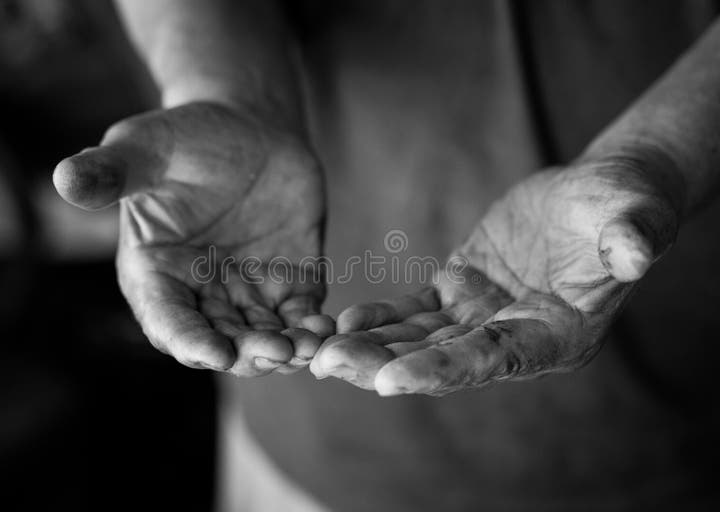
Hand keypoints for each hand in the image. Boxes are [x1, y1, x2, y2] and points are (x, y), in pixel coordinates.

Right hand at [54, 102, 332, 375]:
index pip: (167, 320)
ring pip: (262, 337)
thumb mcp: (144, 147)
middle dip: (246, 352)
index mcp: (155, 272)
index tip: (214, 353)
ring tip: (305, 348)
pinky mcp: (289, 283)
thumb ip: (112, 170)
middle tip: (274, 352)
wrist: (249, 127)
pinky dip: (311, 329)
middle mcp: (199, 293)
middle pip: (220, 339)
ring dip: (283, 349)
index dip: (189, 340)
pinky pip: (300, 317)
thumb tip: (64, 180)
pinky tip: (325, 331)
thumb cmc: (186, 136)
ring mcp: (247, 292)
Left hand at [310, 157, 679, 394]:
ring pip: (419, 340)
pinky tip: (345, 319)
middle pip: (441, 360)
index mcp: (553, 335)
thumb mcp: (633, 216)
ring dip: (371, 347)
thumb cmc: (622, 205)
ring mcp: (483, 317)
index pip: (491, 359)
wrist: (596, 195)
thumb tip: (635, 252)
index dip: (441, 369)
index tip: (389, 381)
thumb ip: (632, 236)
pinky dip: (382, 318)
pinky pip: (415, 312)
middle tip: (327, 365)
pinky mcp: (461, 291)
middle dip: (384, 364)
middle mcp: (513, 336)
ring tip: (320, 351)